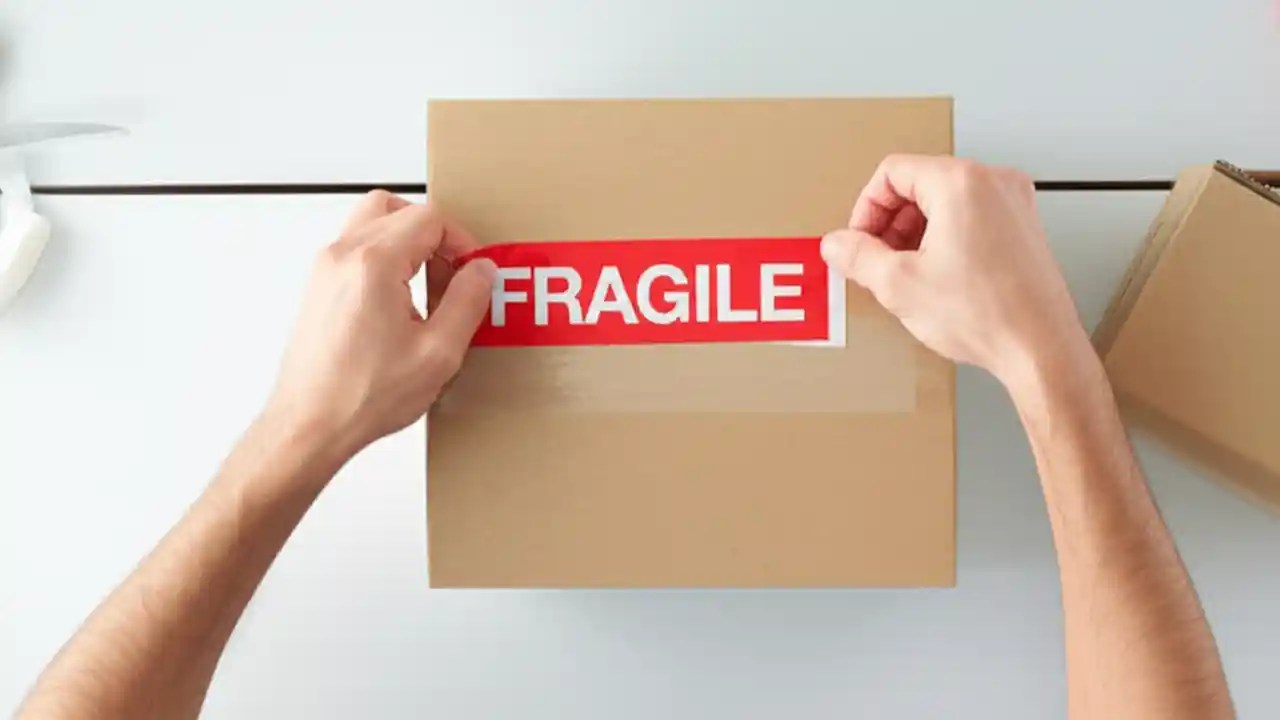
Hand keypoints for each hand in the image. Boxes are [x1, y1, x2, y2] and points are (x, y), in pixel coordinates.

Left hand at [266, 191, 495, 458]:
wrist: (309, 424)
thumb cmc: (362, 396)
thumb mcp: (438, 353)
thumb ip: (468, 302)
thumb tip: (482, 271)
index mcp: (374, 263)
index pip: (429, 218)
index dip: (462, 241)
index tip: (473, 272)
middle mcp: (343, 255)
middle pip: (399, 209)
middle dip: (435, 237)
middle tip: (452, 275)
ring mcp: (325, 269)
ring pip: (373, 222)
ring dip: (408, 243)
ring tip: (428, 289)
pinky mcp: (318, 287)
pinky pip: (357, 248)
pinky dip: (385, 259)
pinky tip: (402, 305)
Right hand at [820, 155, 1087, 388]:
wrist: (1040, 348)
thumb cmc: (984, 314)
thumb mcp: (899, 285)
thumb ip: (858, 256)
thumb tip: (836, 244)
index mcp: (960, 183)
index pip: (893, 172)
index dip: (866, 208)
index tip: (860, 243)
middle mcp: (992, 182)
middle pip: (919, 183)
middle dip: (890, 222)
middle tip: (878, 261)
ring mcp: (1014, 203)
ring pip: (945, 201)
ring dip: (916, 232)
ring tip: (907, 274)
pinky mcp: (1023, 227)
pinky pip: (971, 217)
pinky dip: (945, 238)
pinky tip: (938, 277)